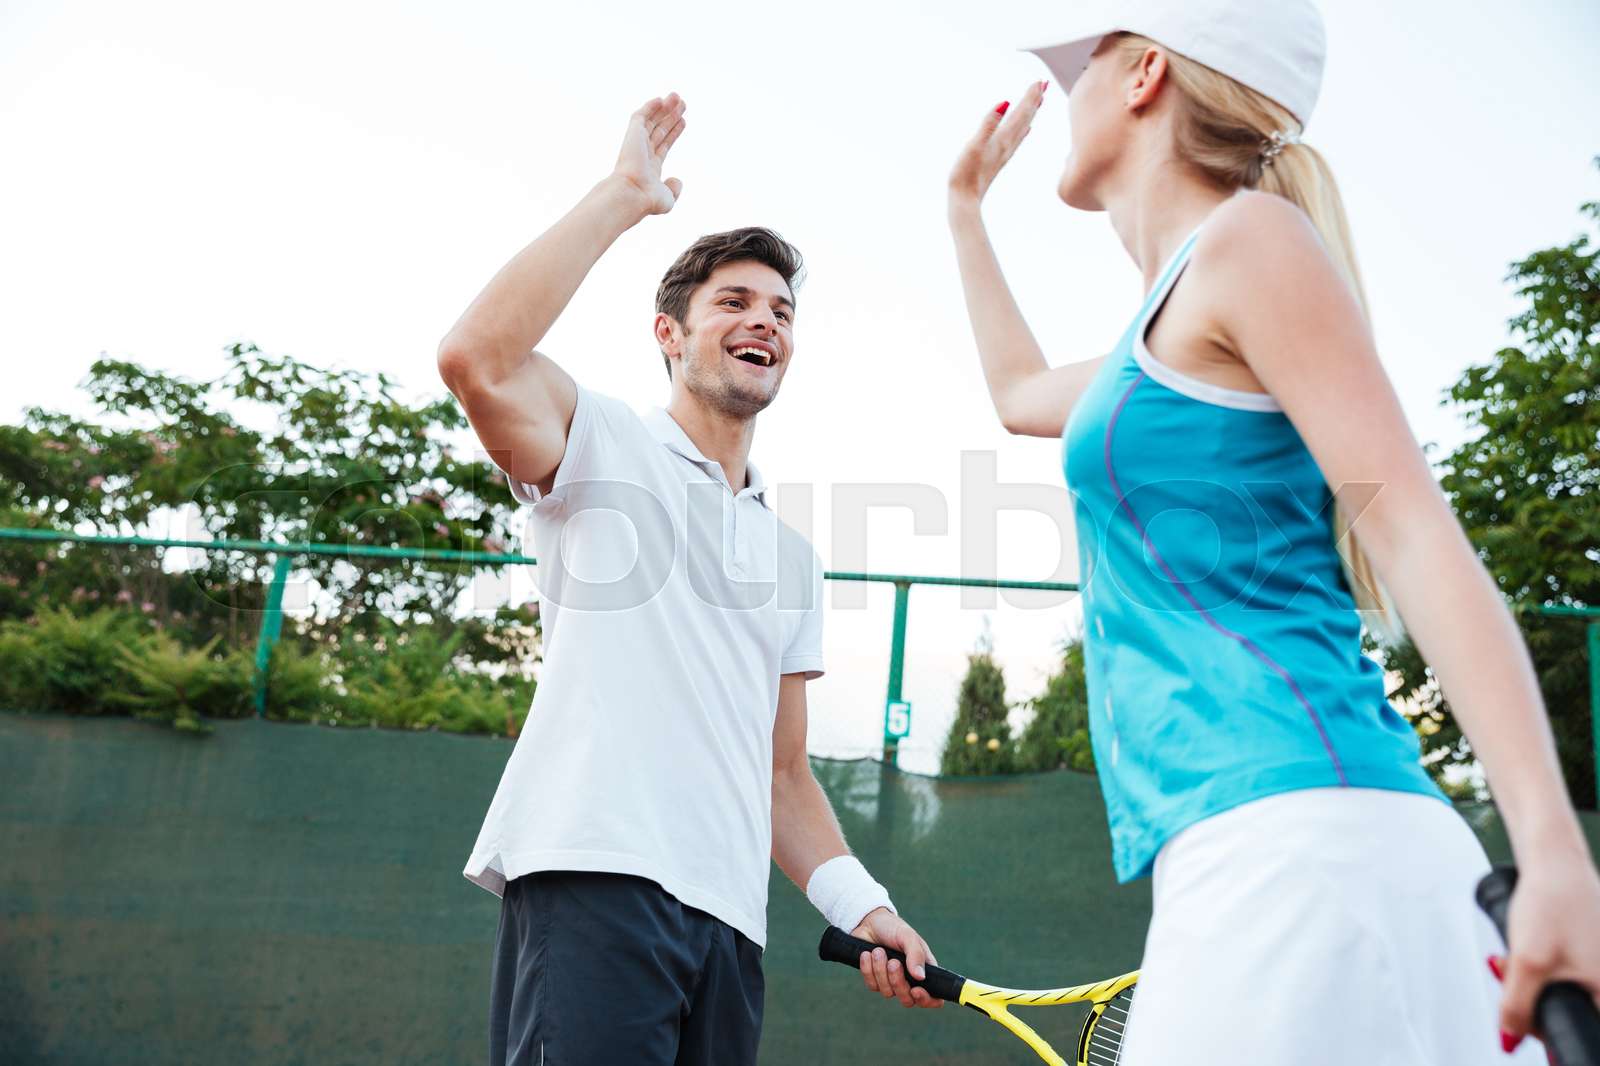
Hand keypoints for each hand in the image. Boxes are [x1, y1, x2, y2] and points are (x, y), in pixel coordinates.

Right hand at [612, 94, 686, 216]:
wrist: (632, 194)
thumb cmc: (648, 200)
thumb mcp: (668, 198)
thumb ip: (674, 189)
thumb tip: (676, 179)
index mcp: (650, 168)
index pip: (663, 144)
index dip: (673, 132)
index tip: (683, 121)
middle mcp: (642, 154)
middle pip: (659, 129)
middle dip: (670, 116)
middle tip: (682, 104)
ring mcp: (637, 143)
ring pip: (651, 121)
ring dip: (664, 108)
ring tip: (678, 97)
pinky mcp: (632, 134)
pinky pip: (640, 116)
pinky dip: (650, 107)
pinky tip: (661, 99)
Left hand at [851, 907, 943, 1008]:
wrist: (868, 922)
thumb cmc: (893, 928)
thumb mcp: (907, 936)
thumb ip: (916, 954)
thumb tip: (921, 977)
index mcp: (924, 970)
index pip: (933, 997)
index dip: (927, 1000)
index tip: (916, 990)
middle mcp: (909, 980)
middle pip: (908, 1000)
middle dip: (898, 982)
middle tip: (893, 962)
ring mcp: (891, 981)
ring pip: (888, 993)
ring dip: (881, 970)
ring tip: (878, 951)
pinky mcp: (874, 980)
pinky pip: (872, 985)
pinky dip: (868, 969)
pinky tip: (867, 954)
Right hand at [948, 80, 1046, 210]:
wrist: (965, 201)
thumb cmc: (965, 174)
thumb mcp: (974, 144)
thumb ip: (989, 123)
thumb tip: (1005, 103)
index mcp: (1003, 138)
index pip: (1021, 112)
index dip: (1030, 96)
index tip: (1039, 81)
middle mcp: (1008, 145)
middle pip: (1026, 118)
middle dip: (1034, 100)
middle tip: (1044, 84)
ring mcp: (1004, 153)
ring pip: (1023, 128)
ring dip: (1031, 113)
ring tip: (1038, 101)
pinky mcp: (999, 160)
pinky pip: (1016, 140)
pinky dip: (1023, 130)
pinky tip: (1025, 129)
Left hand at [1491, 852, 1599, 1049]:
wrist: (1554, 860)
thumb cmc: (1552, 903)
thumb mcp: (1527, 961)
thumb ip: (1518, 1007)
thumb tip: (1510, 1041)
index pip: (1579, 1034)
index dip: (1547, 1031)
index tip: (1525, 1015)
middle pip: (1564, 1012)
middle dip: (1528, 1000)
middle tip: (1507, 972)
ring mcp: (1598, 965)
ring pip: (1556, 991)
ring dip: (1526, 981)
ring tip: (1508, 958)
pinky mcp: (1588, 952)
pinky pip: (1559, 973)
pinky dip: (1534, 966)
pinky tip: (1519, 950)